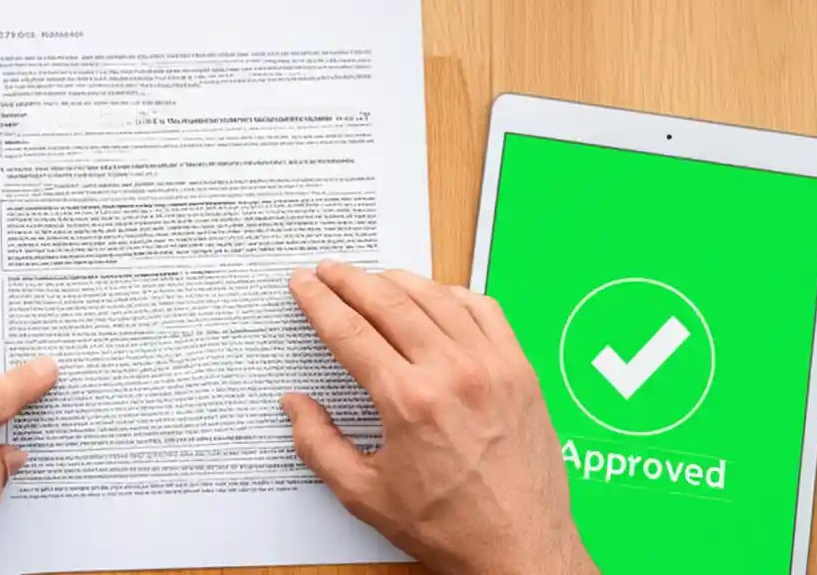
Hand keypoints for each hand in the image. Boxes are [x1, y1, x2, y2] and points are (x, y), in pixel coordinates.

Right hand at [284, 262, 595, 574]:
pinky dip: (453, 295)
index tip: (303, 284)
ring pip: (436, 298)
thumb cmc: (450, 528)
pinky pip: (485, 311)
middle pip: (389, 302)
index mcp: (409, 401)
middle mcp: (452, 372)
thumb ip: (319, 444)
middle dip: (351, 280)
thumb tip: (295, 404)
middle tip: (329, 270)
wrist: (521, 548)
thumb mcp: (365, 496)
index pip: (350, 331)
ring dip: (398, 280)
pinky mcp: (521, 371)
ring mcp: (492, 366)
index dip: (319, 302)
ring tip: (373, 277)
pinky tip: (435, 296)